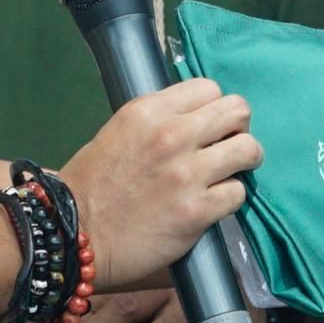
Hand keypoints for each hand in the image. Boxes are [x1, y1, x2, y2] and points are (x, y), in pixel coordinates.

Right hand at [57, 82, 260, 290]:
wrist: (74, 234)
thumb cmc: (91, 185)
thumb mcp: (119, 132)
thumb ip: (157, 121)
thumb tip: (194, 120)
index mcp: (149, 111)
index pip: (209, 88)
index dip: (213, 107)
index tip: (209, 126)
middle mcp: (172, 135)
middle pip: (237, 111)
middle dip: (237, 129)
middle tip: (227, 147)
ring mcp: (187, 174)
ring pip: (249, 150)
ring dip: (243, 163)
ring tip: (228, 175)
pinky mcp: (197, 211)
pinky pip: (238, 193)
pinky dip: (230, 199)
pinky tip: (214, 204)